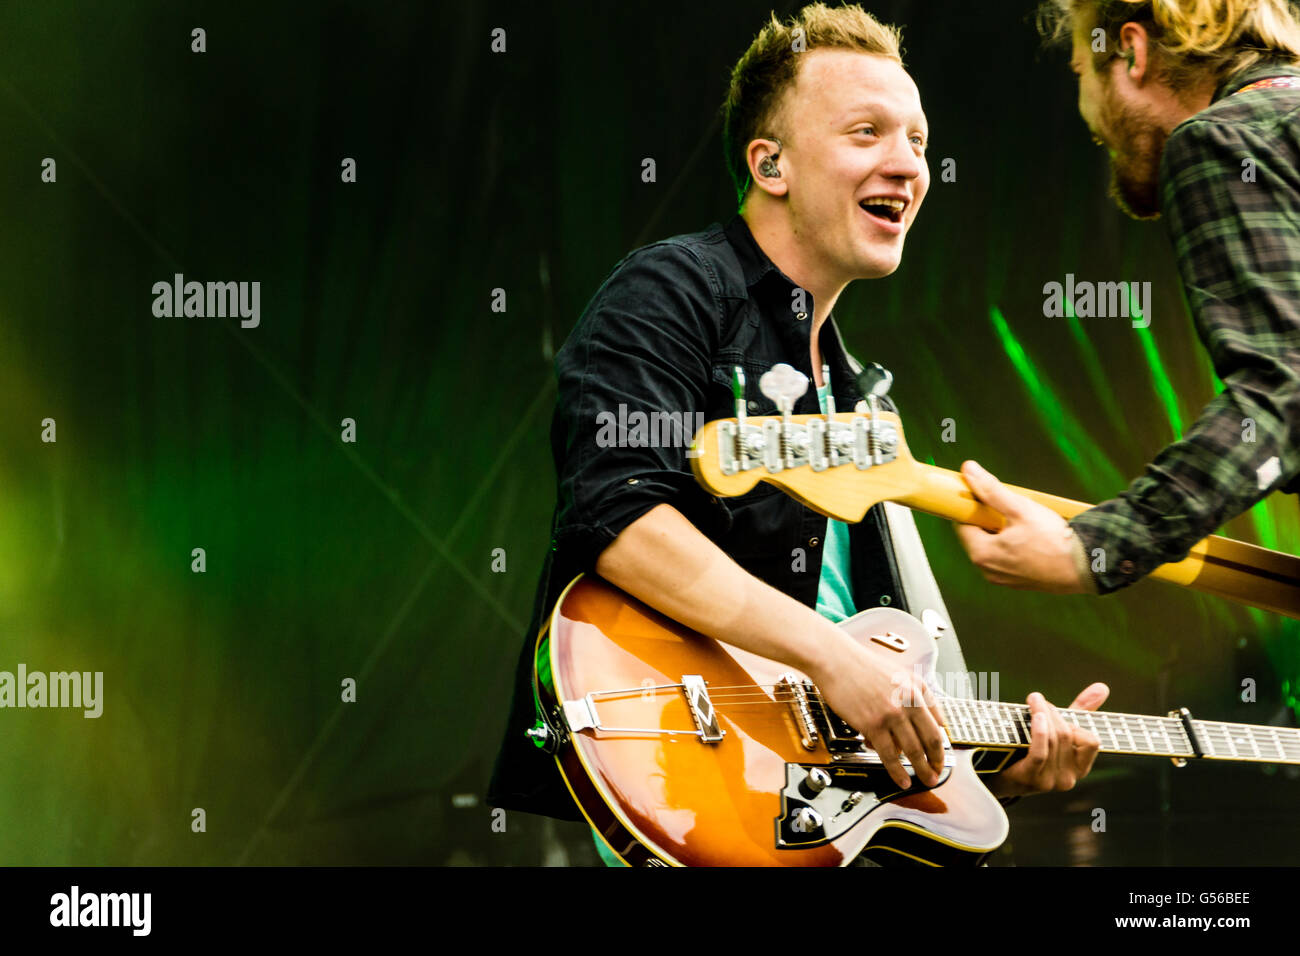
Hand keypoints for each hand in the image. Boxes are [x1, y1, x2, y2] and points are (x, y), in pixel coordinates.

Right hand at [809, 636, 946, 791]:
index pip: (938, 722)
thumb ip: (914, 694)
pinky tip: (902, 779)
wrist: (836, 660)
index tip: (940, 754)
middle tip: (937, 773)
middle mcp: (909, 701)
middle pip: (931, 740)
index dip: (941, 742)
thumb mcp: (897, 674)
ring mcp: (892, 714)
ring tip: (925, 780)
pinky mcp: (873, 725)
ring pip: (914, 751)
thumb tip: (920, 722)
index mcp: (917, 688)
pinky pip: (889, 755)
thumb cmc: (860, 665)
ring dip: (922, 770)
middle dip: (937, 761)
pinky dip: (897, 771)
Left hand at [954, 460, 1088, 593]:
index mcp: (981, 554)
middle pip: (978, 535)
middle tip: (1010, 509)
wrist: (1086, 566)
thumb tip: (969, 470)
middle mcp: (988, 570)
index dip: (971, 506)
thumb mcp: (1019, 508)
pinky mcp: (1019, 581)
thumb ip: (991, 489)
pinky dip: (1015, 545)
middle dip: (990, 519)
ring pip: (994, 546)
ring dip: (1003, 531)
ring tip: (1025, 523)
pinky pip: (1008, 557)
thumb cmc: (1054, 540)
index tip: (980, 496)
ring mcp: (1003, 578)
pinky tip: (1033, 537)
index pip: (962, 523)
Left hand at [987, 683, 1108, 797]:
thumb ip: (1082, 711)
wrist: (999, 776)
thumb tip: (1102, 686)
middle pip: (1067, 735)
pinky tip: (1036, 716)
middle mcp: (1069, 778)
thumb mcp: (1058, 731)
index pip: (1092, 742)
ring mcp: (1051, 781)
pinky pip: (1040, 752)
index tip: (1057, 713)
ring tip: (1033, 700)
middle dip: (1052, 712)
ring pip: (1053, 739)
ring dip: (1042, 714)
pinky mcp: (1031, 779)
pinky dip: (1039, 731)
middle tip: (1037, 699)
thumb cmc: (1032, 749)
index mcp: (1080, 768)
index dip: (1075, 724)